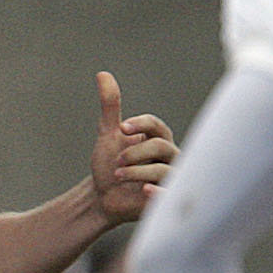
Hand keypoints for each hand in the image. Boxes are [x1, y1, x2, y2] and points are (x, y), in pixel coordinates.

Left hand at [90, 71, 175, 222]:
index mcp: (157, 139)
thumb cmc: (110, 164)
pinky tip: (145, 190)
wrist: (102, 197)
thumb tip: (102, 74)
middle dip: (135, 152)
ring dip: (137, 171)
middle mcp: (168, 157)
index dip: (140, 124)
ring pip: (163, 169)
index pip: (156, 125)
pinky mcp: (164, 198)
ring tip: (117, 176)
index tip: (121, 128)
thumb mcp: (109, 135)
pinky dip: (160, 192)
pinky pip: (170, 193)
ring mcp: (168, 178)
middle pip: (161, 146)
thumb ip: (110, 106)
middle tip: (116, 161)